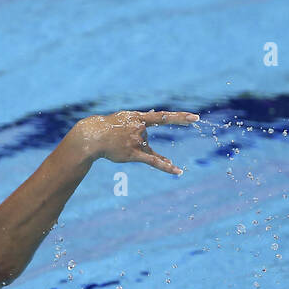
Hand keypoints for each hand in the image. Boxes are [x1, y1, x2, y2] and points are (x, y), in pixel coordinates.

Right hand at [74, 109, 198, 174]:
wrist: (93, 137)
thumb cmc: (108, 126)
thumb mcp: (125, 117)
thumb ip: (141, 118)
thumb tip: (154, 116)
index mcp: (138, 118)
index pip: (163, 117)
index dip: (179, 118)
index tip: (195, 118)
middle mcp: (140, 129)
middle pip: (146, 137)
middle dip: (134, 139)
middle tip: (118, 138)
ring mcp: (137, 142)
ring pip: (145, 148)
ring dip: (132, 148)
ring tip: (117, 146)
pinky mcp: (134, 155)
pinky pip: (153, 161)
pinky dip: (166, 166)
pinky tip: (178, 172)